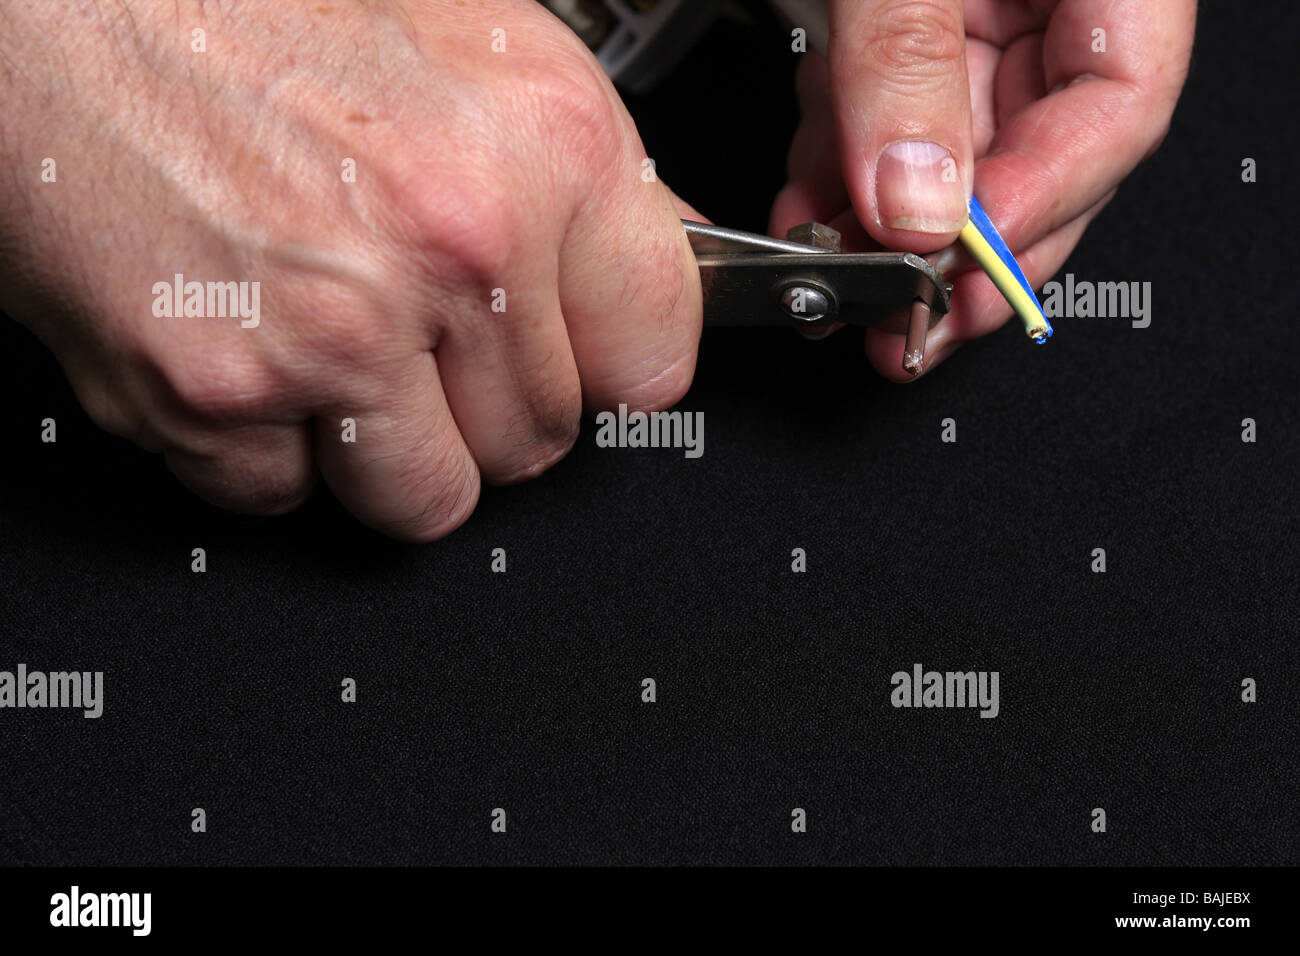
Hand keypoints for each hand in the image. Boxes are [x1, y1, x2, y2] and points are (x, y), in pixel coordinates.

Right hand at [0, 0, 701, 537]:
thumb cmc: (246, 4)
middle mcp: (446, 246)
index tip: (574, 356)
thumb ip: (587, 180)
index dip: (605, 364)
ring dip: (390, 448)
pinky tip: (253, 349)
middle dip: (485, 404)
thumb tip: (666, 265)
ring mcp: (328, 333)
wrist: (52, 3)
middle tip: (422, 329)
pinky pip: (288, 496)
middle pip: (536, 445)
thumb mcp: (475, 44)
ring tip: (338, 345)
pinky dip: (270, 448)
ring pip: (428, 500)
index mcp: (537, 152)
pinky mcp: (213, 396)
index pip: (651, 364)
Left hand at [770, 0, 1194, 378]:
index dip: (1044, 203)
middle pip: (1039, 161)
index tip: (962, 260)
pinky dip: (842, 174)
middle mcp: (1056, 10)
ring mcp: (988, 26)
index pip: (1122, 112)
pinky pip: (894, 127)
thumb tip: (916, 201)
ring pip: (952, 162)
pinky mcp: (917, 40)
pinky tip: (809, 209)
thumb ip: (910, 59)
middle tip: (904, 323)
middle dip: (955, 254)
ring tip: (828, 268)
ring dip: (878, 228)